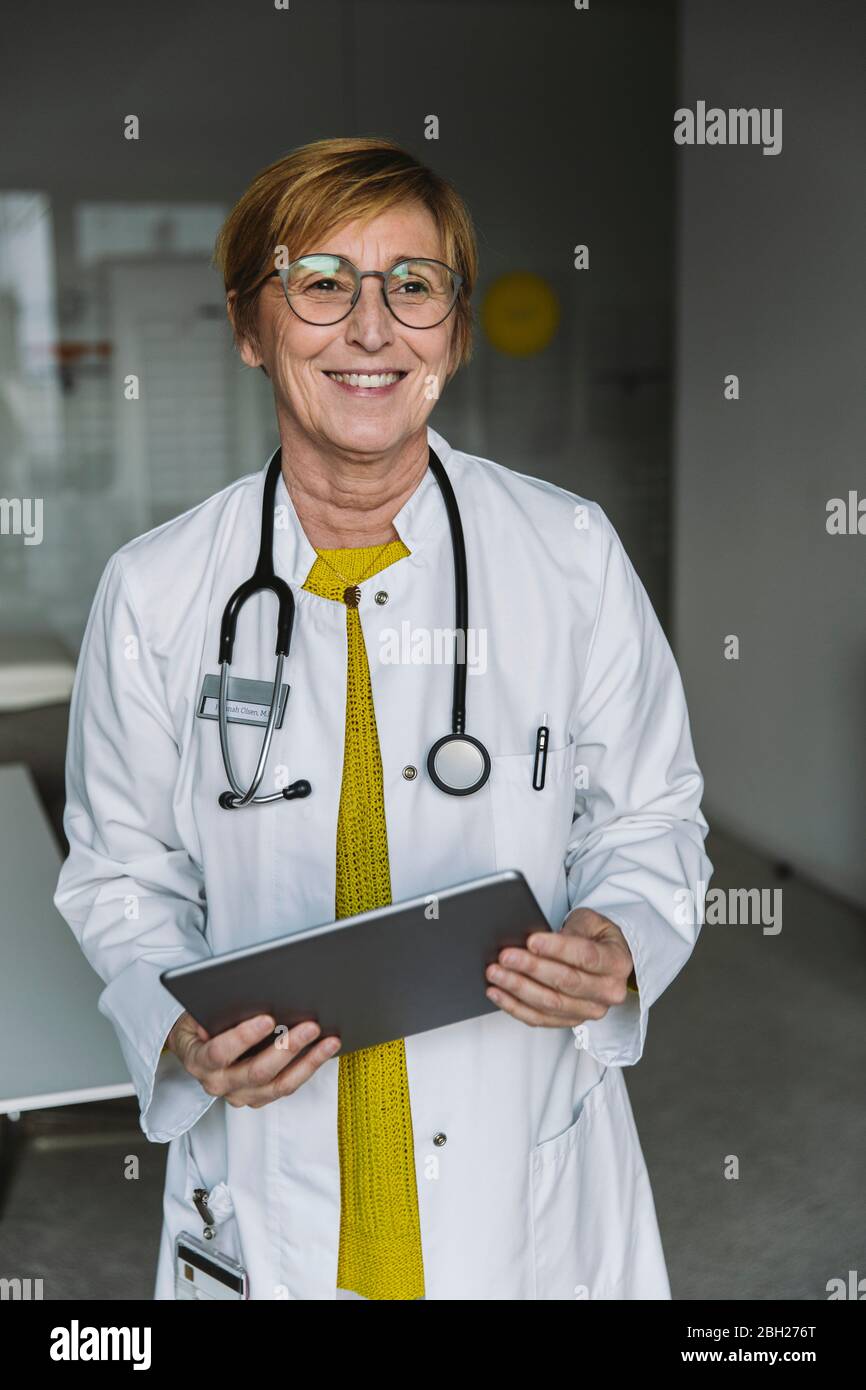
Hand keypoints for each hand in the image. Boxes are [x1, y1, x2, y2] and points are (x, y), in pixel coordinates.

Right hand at [166, 1011, 340, 1107]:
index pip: (220, 1052)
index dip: (244, 1037)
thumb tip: (253, 995)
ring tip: (329, 1040)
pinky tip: (325, 1049)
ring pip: (279, 1085)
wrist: (195, 1049)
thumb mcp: (198, 1012)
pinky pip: (288, 1086)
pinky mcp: (259, 1097)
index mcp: (198, 1060)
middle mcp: (218, 1083)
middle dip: (287, 1047)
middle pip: (257, 1072)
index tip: (268, 1018)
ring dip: (308, 1061)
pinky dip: (309, 1067)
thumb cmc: (199, 1025)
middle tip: (310, 1026)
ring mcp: (240, 1094)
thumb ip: (218, 1008)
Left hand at [484, 907, 633, 1027]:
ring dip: (518, 989)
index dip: (557, 949)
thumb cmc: (597, 938)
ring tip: (495, 973)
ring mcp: (590, 1010)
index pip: (585, 957)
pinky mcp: (570, 1021)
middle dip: (531, 968)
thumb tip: (541, 940)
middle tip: (505, 956)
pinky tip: (497, 993)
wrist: (607, 960)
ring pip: (550, 1004)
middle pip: (566, 982)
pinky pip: (540, 1019)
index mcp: (617, 962)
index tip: (531, 941)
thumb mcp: (591, 922)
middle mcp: (608, 991)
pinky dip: (515, 1007)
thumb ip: (572, 929)